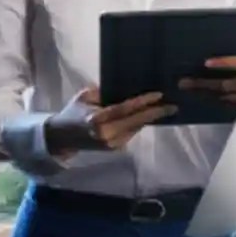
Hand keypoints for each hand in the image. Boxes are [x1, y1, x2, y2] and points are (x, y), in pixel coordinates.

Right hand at [44, 88, 176, 154]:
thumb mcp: (85, 97)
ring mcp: (111, 143)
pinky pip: (131, 133)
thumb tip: (127, 87)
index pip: (124, 109)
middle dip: (155, 113)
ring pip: (136, 128)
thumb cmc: (74, 111)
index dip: (143, 102)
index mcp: (96, 119)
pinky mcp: (114, 149)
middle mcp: (105, 133)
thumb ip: (104, 92)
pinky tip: (149, 117)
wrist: (62, 138)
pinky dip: (139, 125)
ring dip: (150, 119)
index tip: (159, 95)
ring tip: (165, 109)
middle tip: (173, 106)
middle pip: (136, 122)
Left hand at [178, 51, 235, 105]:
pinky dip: (213, 100)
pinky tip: (200, 97)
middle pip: (227, 84)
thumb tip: (227, 47)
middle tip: (184, 82)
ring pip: (225, 97)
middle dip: (205, 83)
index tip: (206, 63)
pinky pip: (227, 104)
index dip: (224, 63)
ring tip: (188, 89)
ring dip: (205, 94)